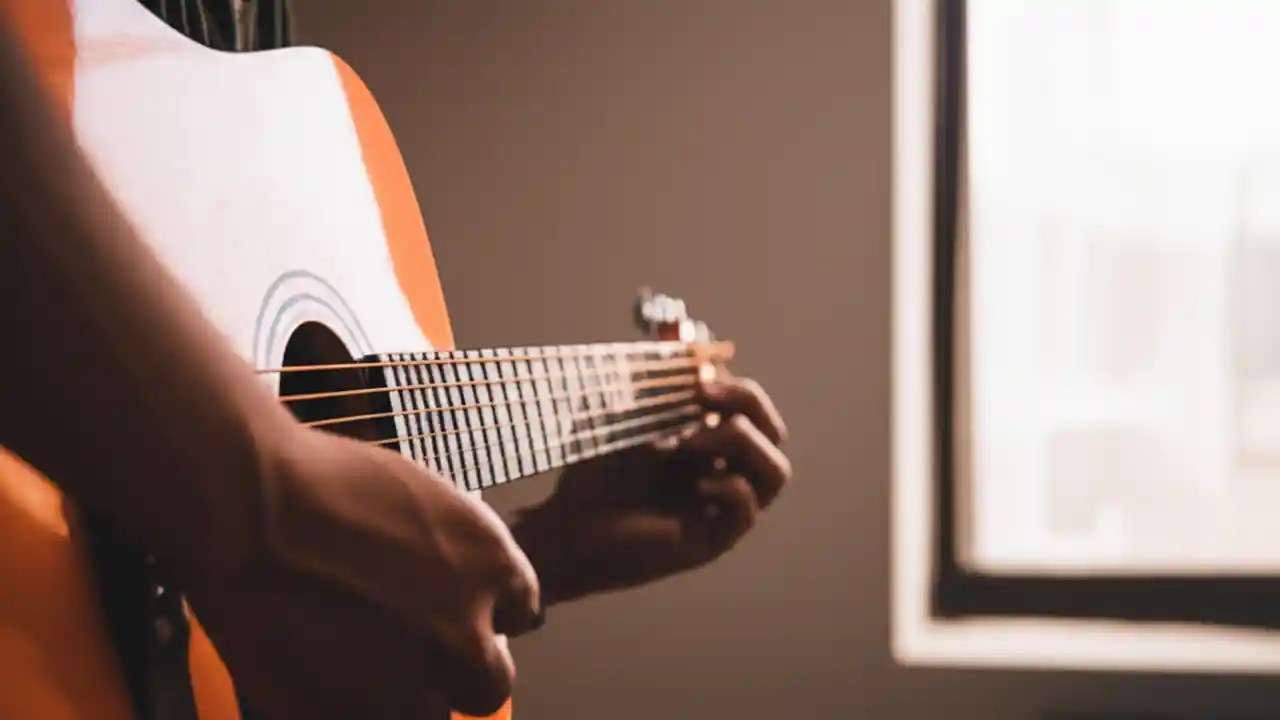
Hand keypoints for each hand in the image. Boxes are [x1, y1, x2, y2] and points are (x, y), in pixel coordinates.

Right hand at [175, 427, 540, 719]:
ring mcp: (412, 687)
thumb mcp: (423, 503)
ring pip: (428, 713)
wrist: (250, 508)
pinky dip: (344, 704)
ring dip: (402, 696)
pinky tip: (314, 668)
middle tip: (409, 652)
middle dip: (456, 669)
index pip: (519, 614)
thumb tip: (449, 581)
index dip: (480, 615)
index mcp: (492, 567)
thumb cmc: (324, 484)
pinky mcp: (354, 717)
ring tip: (348, 660)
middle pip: (489, 681)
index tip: (451, 614)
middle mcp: (468, 633)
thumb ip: (451, 557)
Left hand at [511, 375, 789, 604]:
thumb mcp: (624, 413)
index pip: (751, 407)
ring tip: (691, 442)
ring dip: (742, 444)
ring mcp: (722, 508)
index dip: (733, 385)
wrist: (568, 527)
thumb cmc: (595, 473)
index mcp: (711, 442)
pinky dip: (730, 488)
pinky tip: (697, 483)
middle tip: (700, 394)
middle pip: (773, 432)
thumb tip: (680, 329)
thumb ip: (654, 376)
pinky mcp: (712, 541)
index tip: (694, 372)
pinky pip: (747, 510)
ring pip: (775, 472)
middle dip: (746, 403)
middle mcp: (725, 472)